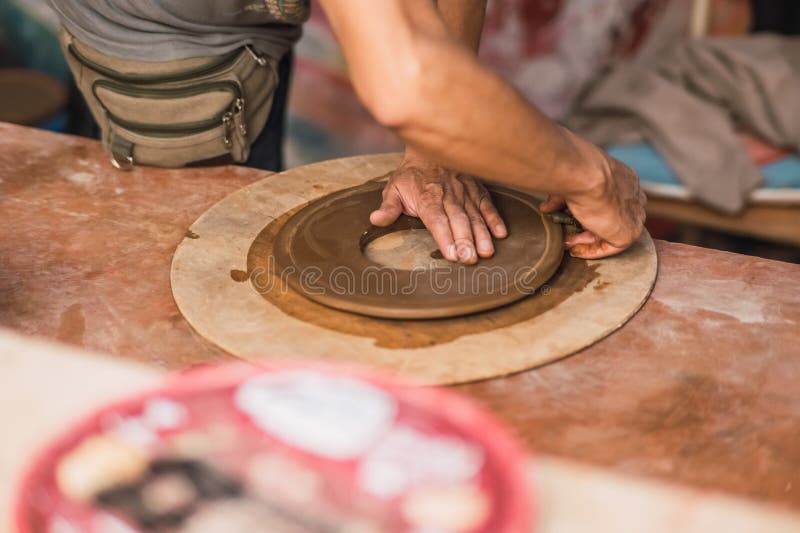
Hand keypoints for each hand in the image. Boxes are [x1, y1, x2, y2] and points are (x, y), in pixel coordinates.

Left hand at [370, 155, 506, 263]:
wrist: (430, 149)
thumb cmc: (411, 175)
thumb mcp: (394, 188)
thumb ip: (388, 208)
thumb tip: (375, 220)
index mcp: (427, 198)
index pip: (436, 220)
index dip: (444, 237)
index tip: (451, 255)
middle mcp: (448, 196)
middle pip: (458, 221)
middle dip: (465, 241)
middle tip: (470, 259)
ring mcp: (464, 192)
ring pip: (474, 215)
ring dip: (481, 234)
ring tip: (486, 252)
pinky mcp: (476, 190)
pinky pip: (487, 204)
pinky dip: (495, 218)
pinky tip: (501, 234)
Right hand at [541, 133, 646, 258]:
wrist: (585, 175)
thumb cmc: (576, 170)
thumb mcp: (570, 181)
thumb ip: (564, 196)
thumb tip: (548, 207)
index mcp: (623, 178)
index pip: (612, 198)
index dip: (590, 210)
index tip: (570, 216)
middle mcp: (632, 195)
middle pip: (612, 216)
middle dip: (589, 226)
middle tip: (569, 232)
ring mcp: (634, 215)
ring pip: (611, 232)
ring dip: (588, 238)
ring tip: (568, 242)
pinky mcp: (629, 233)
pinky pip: (611, 248)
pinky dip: (592, 251)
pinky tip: (575, 250)